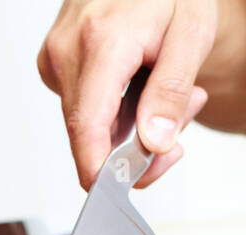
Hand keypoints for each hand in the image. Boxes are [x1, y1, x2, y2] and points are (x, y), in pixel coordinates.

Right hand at [39, 0, 215, 188]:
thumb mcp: (191, 32)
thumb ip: (171, 91)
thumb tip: (154, 142)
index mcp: (99, 42)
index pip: (87, 127)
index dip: (100, 170)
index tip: (120, 191)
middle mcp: (66, 52)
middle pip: (89, 133)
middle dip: (136, 141)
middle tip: (182, 114)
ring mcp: (54, 59)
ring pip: (87, 124)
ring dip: (128, 123)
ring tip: (163, 84)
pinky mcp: (54, 65)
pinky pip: (82, 108)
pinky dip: (113, 108)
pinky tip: (136, 80)